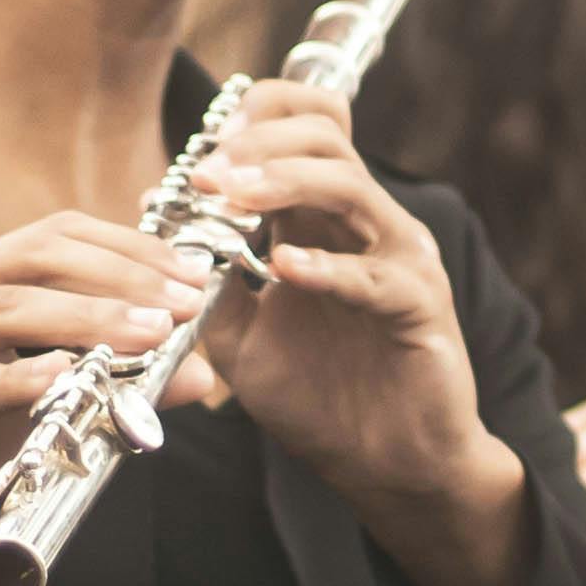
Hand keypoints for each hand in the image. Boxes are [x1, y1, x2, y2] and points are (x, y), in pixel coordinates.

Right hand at [0, 212, 186, 585]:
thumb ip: (104, 384)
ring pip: (7, 309)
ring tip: (152, 336)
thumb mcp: (27, 411)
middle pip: (34, 257)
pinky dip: (24, 379)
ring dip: (90, 320)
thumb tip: (200, 377)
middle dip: (121, 276)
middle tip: (183, 304)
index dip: (125, 248)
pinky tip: (72, 380)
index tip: (190, 275)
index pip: (48, 236)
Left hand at [181, 91, 506, 537]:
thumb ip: (210, 280)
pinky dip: (326, 266)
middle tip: (206, 174)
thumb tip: (164, 219)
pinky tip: (284, 270)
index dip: (257, 118)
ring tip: (231, 200)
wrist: (384, 466)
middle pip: (325, 137)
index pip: (307, 126)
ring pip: (349, 186)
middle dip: (258, 144)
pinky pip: (375, 274)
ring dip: (283, 183)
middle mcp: (368, 225)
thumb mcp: (241, 336)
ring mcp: (400, 260)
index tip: (202, 150)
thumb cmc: (321, 398)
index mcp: (326, 220)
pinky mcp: (421, 307)